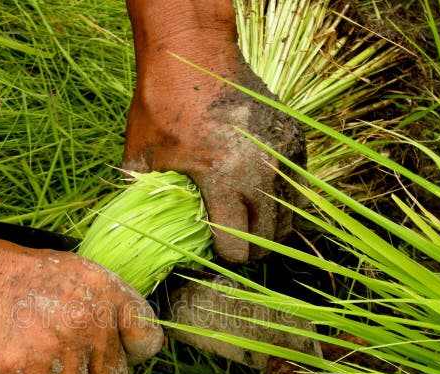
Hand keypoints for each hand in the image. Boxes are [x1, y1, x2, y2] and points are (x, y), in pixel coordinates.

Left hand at [123, 1, 306, 262]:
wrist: (193, 50)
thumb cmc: (162, 104)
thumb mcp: (141, 158)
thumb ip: (144, 202)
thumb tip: (142, 235)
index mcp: (223, 179)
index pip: (237, 246)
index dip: (224, 258)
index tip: (214, 256)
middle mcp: (261, 171)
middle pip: (271, 237)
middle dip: (253, 251)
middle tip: (236, 250)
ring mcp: (283, 153)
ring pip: (292, 214)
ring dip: (273, 229)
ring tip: (253, 230)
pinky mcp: (294, 137)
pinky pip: (298, 184)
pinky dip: (284, 198)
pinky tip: (263, 198)